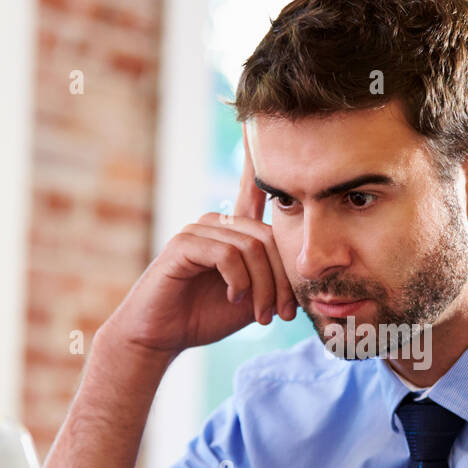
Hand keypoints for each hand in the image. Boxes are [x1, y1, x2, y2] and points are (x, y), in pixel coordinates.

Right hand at [103, 129, 296, 356]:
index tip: (265, 130)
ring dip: (264, 287)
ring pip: (251, 247)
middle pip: (269, 236)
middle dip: (283, 280)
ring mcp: (198, 230)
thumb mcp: (251, 298)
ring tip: (261, 315)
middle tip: (283, 313)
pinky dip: (240, 281)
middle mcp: (217, 223)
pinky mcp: (183, 244)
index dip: (261, 163)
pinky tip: (234, 298)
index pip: (256, 193)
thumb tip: (305, 275)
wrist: (162, 336)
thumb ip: (274, 280)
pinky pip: (227, 254)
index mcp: (234, 230)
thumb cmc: (205, 316)